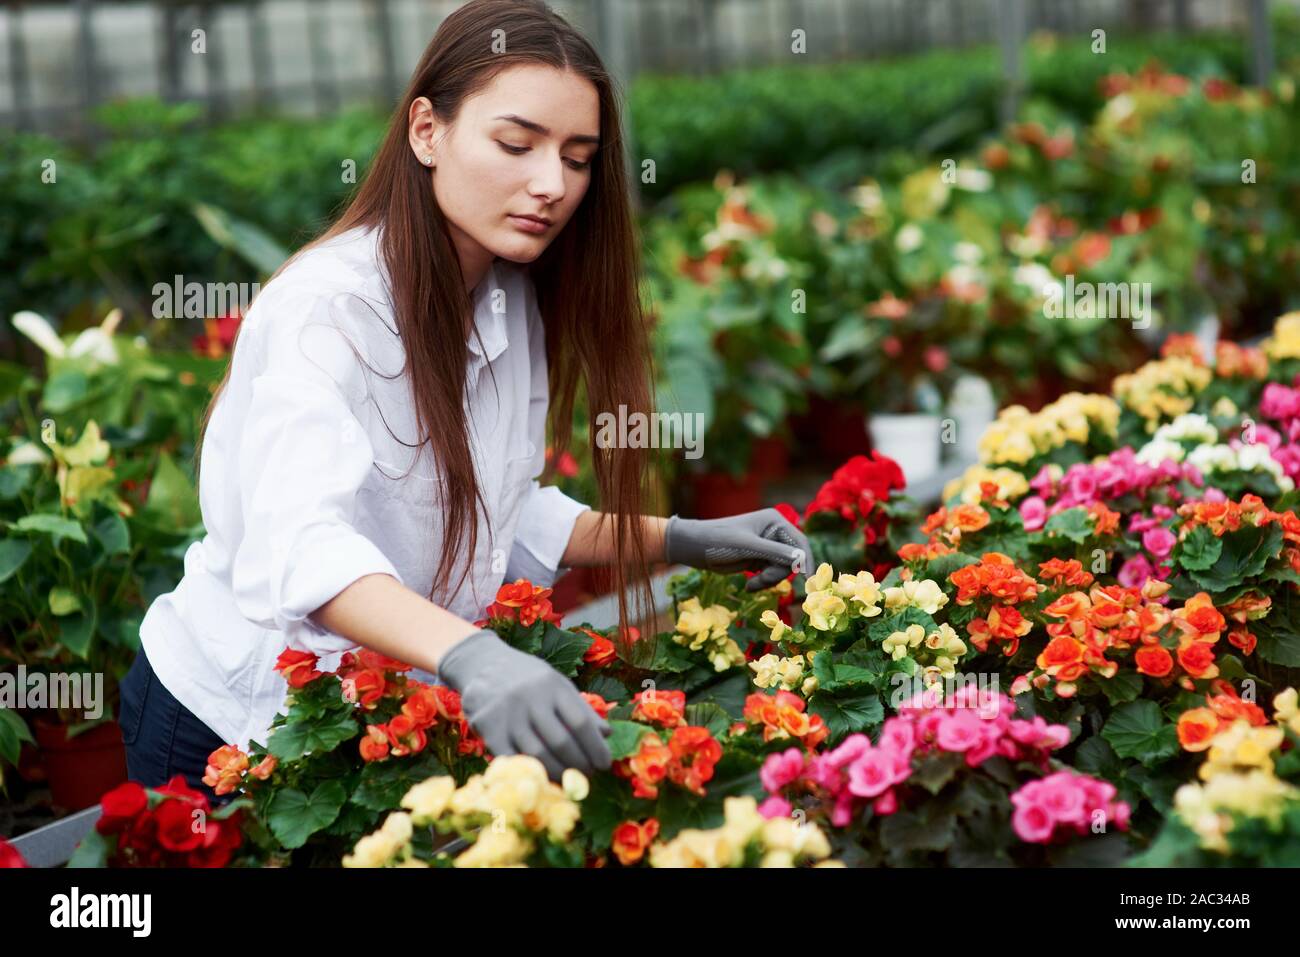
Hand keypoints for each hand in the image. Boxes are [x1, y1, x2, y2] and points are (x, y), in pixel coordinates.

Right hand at [437, 630, 611, 781]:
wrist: (482, 664)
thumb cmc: (528, 678)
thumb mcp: (556, 684)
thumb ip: (581, 708)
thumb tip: (607, 734)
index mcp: (553, 686)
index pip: (580, 722)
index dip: (595, 747)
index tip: (604, 764)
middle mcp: (531, 698)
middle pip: (560, 741)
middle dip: (578, 764)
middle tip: (587, 776)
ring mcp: (508, 713)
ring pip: (537, 754)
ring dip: (557, 773)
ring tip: (568, 780)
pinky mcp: (489, 727)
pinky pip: (512, 758)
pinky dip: (529, 771)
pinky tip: (541, 777)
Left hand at [663, 508, 811, 591]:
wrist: (693, 548)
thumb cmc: (718, 541)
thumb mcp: (747, 547)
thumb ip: (775, 552)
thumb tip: (802, 558)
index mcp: (775, 521)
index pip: (800, 543)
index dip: (806, 562)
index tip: (809, 582)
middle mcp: (774, 532)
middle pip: (792, 560)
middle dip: (777, 574)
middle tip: (759, 582)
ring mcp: (767, 547)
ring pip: (782, 570)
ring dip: (768, 580)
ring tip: (751, 584)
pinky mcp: (759, 559)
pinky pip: (771, 575)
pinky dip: (762, 582)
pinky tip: (748, 586)